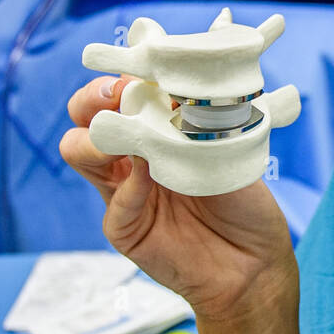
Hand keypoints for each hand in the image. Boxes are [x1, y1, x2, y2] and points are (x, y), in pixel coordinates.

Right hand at [59, 76, 296, 324]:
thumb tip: (167, 94)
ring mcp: (123, 192)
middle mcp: (131, 158)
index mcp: (154, 133)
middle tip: (116, 96)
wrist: (255, 260)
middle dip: (91, 100)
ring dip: (99, 138)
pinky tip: (152, 179)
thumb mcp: (228, 148)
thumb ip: (196, 122)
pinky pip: (114, 204)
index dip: (122, 80)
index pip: (118, 96)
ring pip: (78, 151)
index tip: (140, 74)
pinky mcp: (126, 228)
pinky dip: (130, 189)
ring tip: (129, 136)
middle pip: (84, 118)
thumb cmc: (244, 200)